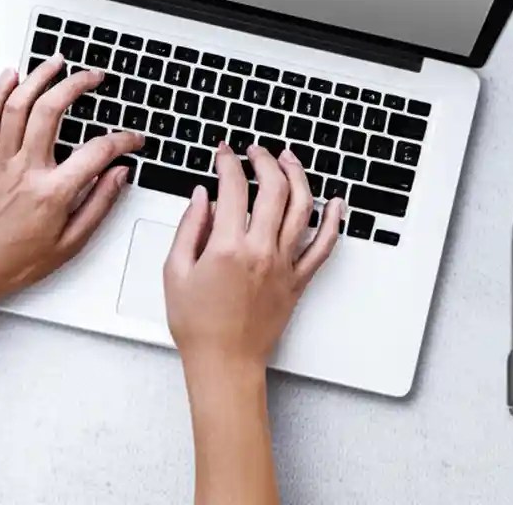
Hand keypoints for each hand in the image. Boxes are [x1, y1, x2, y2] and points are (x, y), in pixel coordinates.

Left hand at [0, 56, 143, 322]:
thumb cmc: (18, 261)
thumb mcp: (72, 241)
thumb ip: (100, 203)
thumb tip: (120, 174)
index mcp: (51, 193)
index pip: (96, 153)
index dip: (122, 140)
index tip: (133, 139)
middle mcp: (24, 171)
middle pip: (50, 112)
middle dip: (75, 86)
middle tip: (93, 76)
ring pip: (17, 107)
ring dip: (38, 79)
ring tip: (57, 63)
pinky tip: (12, 77)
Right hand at [164, 142, 343, 371]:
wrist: (225, 362)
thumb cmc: (198, 325)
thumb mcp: (175, 272)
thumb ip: (189, 228)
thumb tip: (201, 197)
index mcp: (227, 247)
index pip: (233, 188)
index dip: (228, 163)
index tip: (224, 153)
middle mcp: (261, 251)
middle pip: (274, 189)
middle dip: (265, 161)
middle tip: (256, 151)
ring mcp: (285, 264)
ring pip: (303, 208)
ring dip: (298, 177)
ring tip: (289, 161)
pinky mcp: (299, 279)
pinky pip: (324, 246)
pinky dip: (335, 222)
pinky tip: (337, 203)